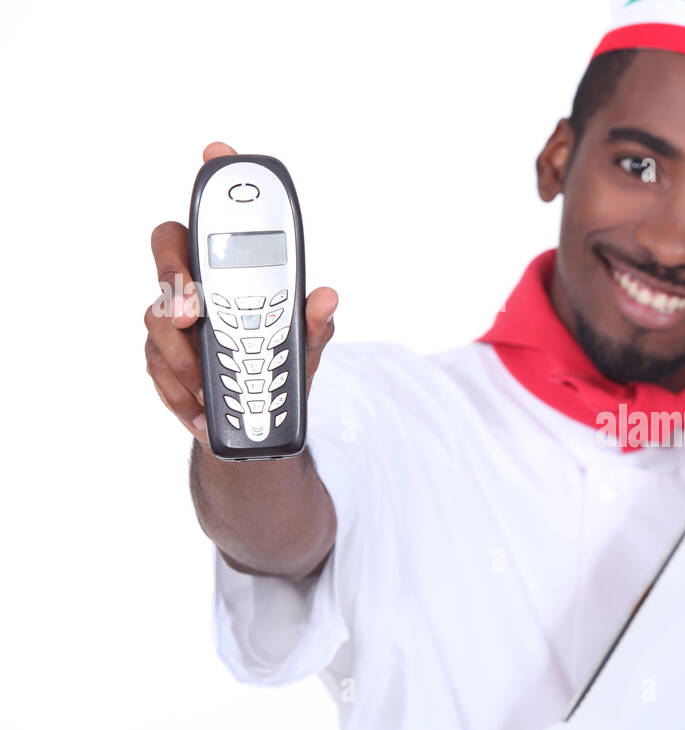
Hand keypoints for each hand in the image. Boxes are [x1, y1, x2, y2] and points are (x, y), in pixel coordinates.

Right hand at [144, 141, 337, 445]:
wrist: (258, 424)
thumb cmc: (282, 367)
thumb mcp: (307, 346)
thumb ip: (315, 322)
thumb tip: (327, 296)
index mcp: (233, 266)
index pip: (220, 211)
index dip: (217, 175)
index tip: (218, 148)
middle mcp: (196, 279)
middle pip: (168, 249)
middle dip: (174, 277)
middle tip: (191, 314)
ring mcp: (172, 314)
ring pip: (157, 315)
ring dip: (182, 354)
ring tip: (209, 387)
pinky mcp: (160, 352)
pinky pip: (156, 363)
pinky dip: (178, 390)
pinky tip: (199, 410)